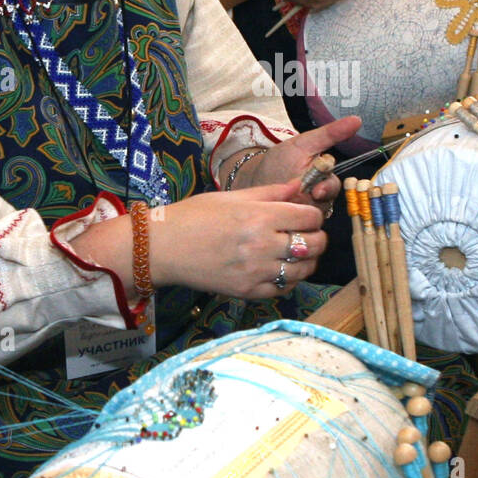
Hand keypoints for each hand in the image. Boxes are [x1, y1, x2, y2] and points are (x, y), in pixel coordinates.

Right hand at [148, 183, 329, 299]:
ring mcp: (255, 271)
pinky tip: (277, 270)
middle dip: (315, 238)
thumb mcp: (231, 197)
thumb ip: (269, 193)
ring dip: (305, 261)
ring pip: (304, 270)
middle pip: (314, 244)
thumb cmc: (192, 217)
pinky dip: (287, 280)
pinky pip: (283, 289)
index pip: (310, 218)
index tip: (303, 217)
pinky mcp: (246, 291)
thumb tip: (298, 186)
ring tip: (293, 254)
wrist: (162, 248)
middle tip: (304, 236)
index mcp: (259, 216)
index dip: (311, 216)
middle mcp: (262, 245)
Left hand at [238, 115, 360, 212]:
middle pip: (327, 203)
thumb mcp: (302, 145)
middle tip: (303, 199)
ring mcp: (308, 209)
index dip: (327, 187)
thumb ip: (328, 134)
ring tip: (288, 204)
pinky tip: (285, 217)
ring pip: (316, 215)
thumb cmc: (278, 162)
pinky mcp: (296, 222)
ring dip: (304, 211)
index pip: (334, 183)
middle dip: (316, 202)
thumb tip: (357, 120)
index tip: (317, 189)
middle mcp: (319, 195)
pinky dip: (295, 221)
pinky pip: (303, 225)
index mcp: (323, 176)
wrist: (251, 180)